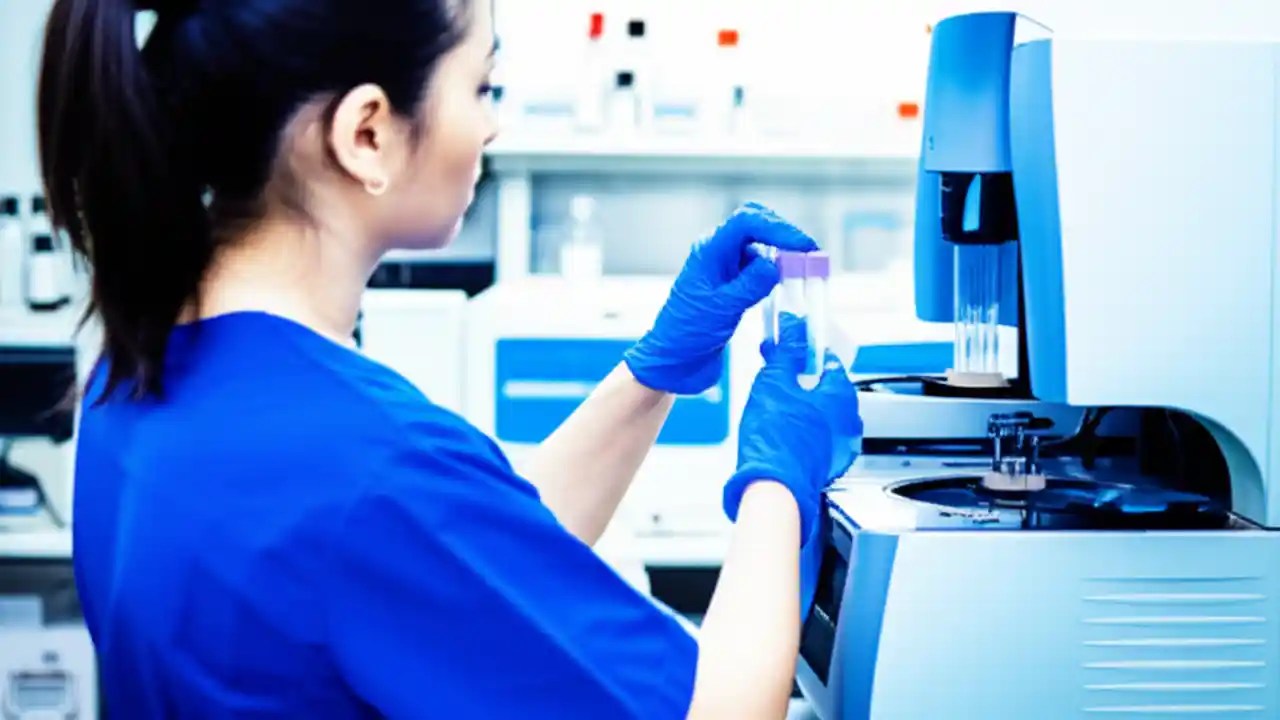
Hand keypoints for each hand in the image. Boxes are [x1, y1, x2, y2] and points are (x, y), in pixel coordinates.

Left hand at [623, 203, 817, 394]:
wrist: (674, 360)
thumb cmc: (688, 334)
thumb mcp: (722, 308)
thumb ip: (751, 284)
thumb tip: (776, 264)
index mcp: (709, 251)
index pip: (746, 222)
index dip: (778, 228)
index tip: (803, 247)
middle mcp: (717, 253)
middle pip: (755, 225)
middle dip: (783, 235)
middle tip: (809, 255)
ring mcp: (725, 268)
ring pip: (760, 246)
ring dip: (782, 255)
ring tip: (804, 272)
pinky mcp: (732, 284)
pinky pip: (759, 268)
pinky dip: (776, 272)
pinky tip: (786, 285)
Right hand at [722, 314, 861, 545]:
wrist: (773, 487)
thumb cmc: (776, 442)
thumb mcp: (774, 383)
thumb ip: (785, 353)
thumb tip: (791, 331)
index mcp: (842, 396)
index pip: (827, 361)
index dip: (803, 352)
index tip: (787, 350)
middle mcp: (849, 421)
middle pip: (825, 388)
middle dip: (800, 380)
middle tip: (774, 377)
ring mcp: (841, 445)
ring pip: (820, 414)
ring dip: (800, 405)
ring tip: (773, 407)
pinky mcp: (828, 464)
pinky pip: (817, 436)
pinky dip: (802, 429)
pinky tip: (780, 430)